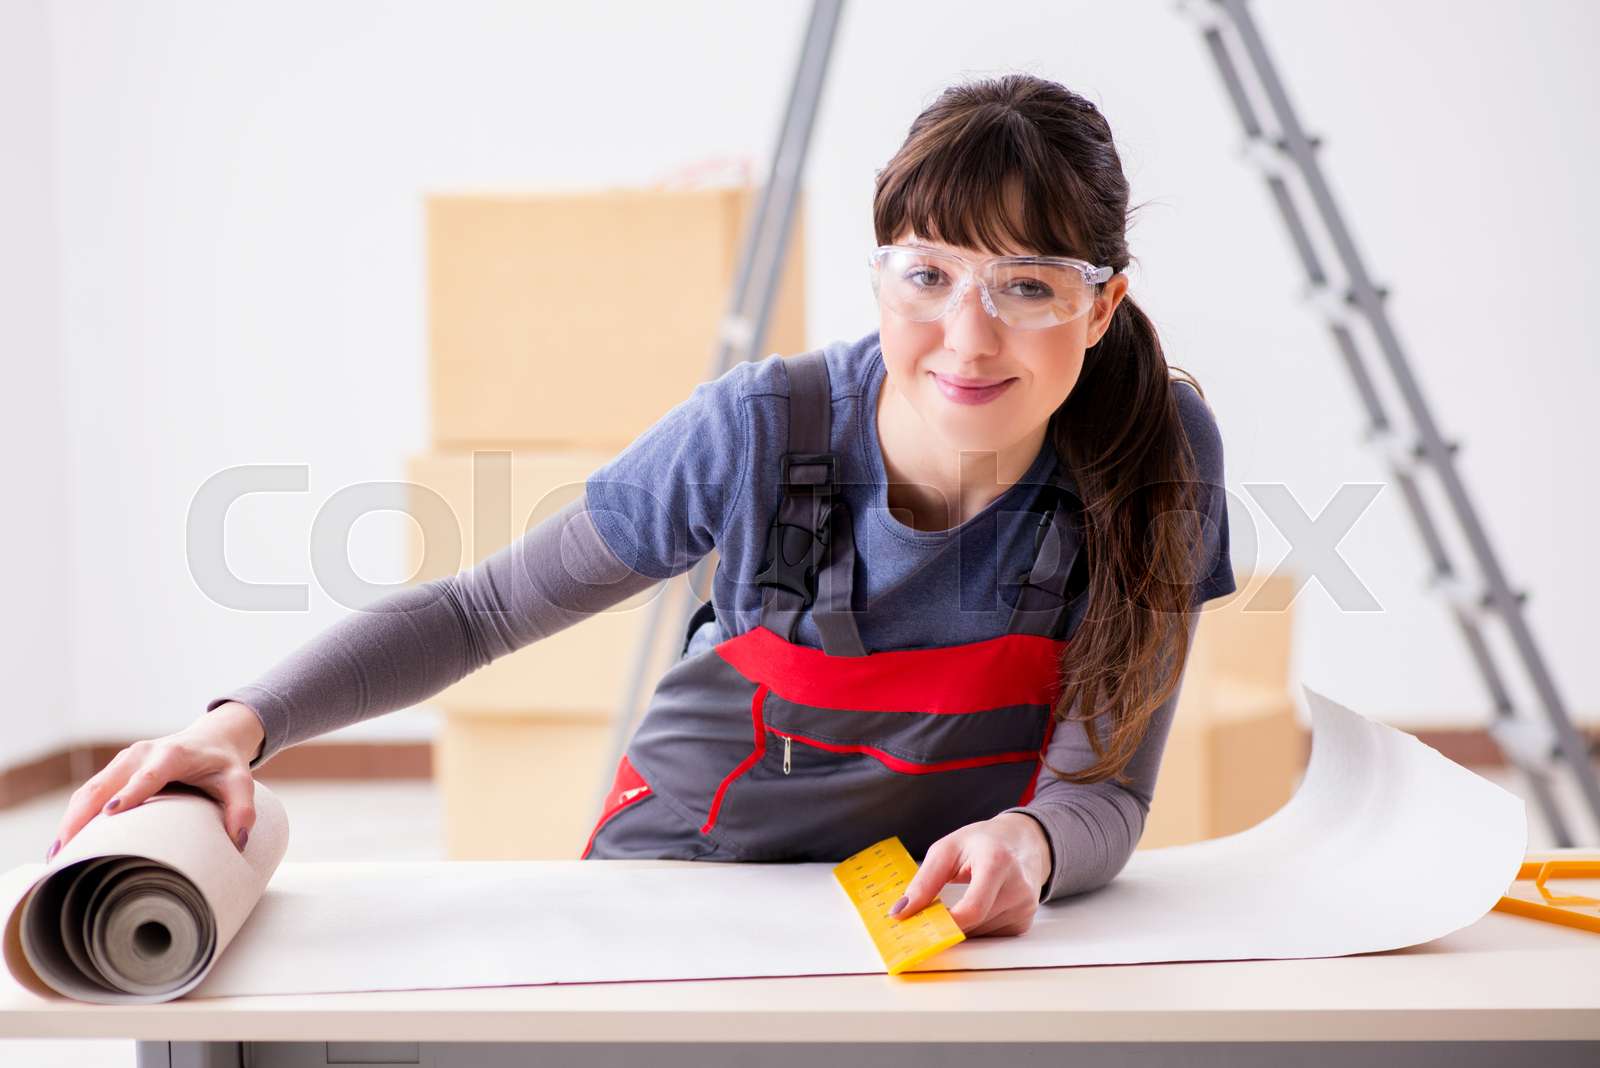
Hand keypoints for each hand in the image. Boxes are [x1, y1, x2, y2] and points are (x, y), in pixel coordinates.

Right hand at [46, 701, 265, 862]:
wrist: (213, 739)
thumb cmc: (224, 764)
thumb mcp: (241, 782)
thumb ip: (242, 809)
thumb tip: (237, 841)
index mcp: (172, 754)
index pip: (148, 775)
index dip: (130, 793)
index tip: (111, 814)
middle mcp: (142, 754)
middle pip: (105, 784)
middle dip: (83, 816)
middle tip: (68, 852)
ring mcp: (124, 761)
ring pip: (90, 790)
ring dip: (71, 819)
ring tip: (58, 855)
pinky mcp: (116, 770)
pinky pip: (89, 792)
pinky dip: (75, 815)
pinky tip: (66, 842)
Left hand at [889, 813, 1050, 936]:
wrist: (1022, 840)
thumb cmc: (982, 841)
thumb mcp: (947, 849)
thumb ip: (924, 881)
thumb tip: (901, 912)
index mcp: (997, 862)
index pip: (972, 908)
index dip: (945, 925)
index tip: (921, 927)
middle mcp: (1017, 886)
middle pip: (973, 923)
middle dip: (946, 925)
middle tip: (927, 918)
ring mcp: (1024, 907)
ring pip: (980, 934)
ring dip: (961, 926)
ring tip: (960, 900)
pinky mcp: (1025, 921)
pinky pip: (991, 936)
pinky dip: (976, 928)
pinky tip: (977, 906)